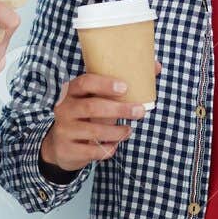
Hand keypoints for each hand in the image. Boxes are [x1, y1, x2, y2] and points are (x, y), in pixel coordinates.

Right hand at [40, 61, 160, 173]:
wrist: (61, 145)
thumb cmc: (86, 116)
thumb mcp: (95, 99)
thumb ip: (120, 86)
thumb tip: (156, 67)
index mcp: (71, 92)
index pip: (85, 82)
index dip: (104, 84)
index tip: (125, 87)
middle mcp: (65, 109)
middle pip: (92, 107)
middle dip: (120, 110)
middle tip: (140, 111)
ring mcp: (64, 129)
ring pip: (94, 130)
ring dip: (116, 131)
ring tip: (128, 131)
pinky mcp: (67, 149)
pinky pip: (92, 150)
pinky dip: (107, 148)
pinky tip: (115, 145)